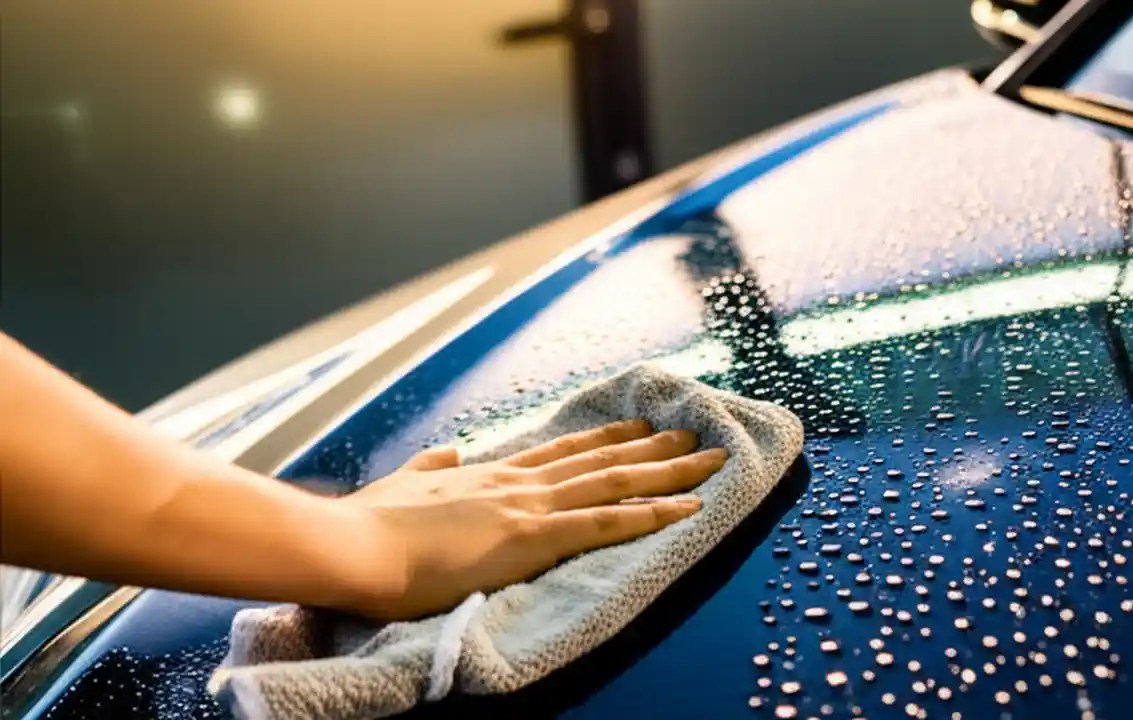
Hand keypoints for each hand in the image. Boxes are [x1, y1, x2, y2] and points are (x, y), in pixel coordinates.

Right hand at [336, 420, 725, 619]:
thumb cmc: (369, 527)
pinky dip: (653, 514)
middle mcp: (518, 481)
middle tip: (693, 432)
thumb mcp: (401, 487)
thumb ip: (430, 468)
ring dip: (668, 470)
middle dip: (652, 447)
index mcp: (489, 473)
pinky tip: (687, 508)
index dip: (604, 438)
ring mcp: (529, 505)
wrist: (354, 545)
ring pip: (616, 482)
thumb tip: (448, 453)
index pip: (561, 453)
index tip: (637, 427)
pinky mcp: (533, 537)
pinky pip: (608, 523)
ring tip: (709, 459)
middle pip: (600, 459)